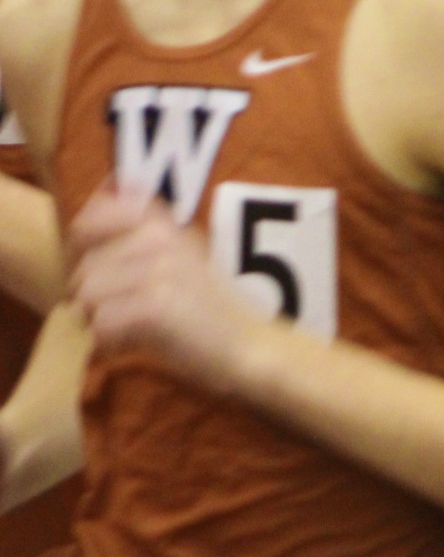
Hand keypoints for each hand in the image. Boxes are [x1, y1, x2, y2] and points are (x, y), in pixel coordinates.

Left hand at [66, 185, 261, 390]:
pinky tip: (138, 340)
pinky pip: (101, 323)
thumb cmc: (207, 308)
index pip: (89, 219)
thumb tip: (93, 211)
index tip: (102, 272)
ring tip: (133, 327)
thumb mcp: (178, 257)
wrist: (249, 345)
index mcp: (161, 222)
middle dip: (93, 297)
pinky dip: (112, 340)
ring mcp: (158, 268)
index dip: (83, 251)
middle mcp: (158, 236)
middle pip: (82, 268)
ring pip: (87, 296)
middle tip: (127, 311)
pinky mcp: (155, 304)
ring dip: (101, 320)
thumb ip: (138, 236)